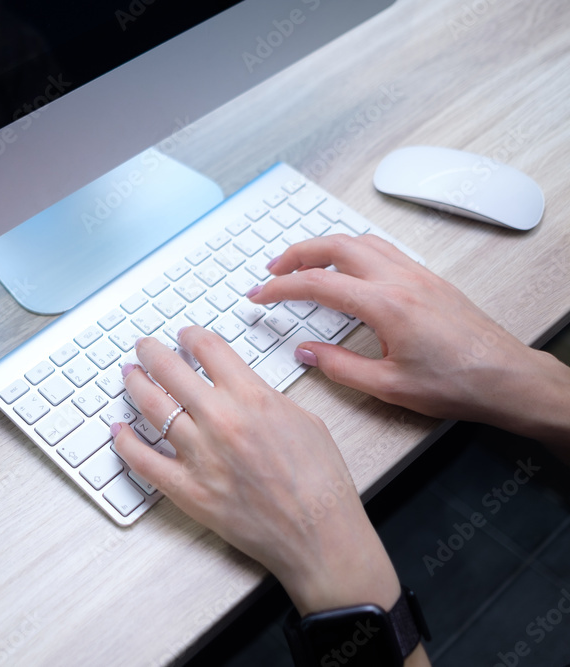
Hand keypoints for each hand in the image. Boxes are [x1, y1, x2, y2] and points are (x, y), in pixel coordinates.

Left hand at [112, 327, 399, 614]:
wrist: (321, 535)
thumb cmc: (321, 483)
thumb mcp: (303, 419)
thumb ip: (264, 398)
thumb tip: (240, 387)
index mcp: (252, 397)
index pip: (208, 348)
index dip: (191, 336)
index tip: (185, 337)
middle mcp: (221, 420)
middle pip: (171, 369)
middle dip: (152, 352)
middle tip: (144, 348)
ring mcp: (200, 455)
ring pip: (151, 407)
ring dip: (135, 385)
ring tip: (129, 376)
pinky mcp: (188, 490)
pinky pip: (143, 461)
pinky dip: (125, 443)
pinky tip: (118, 431)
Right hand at [249, 234, 557, 429]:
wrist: (506, 378)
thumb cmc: (457, 384)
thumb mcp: (388, 386)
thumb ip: (339, 366)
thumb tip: (306, 352)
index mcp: (385, 305)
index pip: (318, 284)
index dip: (280, 287)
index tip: (260, 294)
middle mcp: (400, 280)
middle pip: (335, 246)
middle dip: (296, 254)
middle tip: (271, 270)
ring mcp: (417, 275)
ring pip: (360, 241)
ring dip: (325, 246)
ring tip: (303, 263)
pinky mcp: (429, 279)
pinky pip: (382, 250)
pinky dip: (353, 250)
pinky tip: (347, 267)